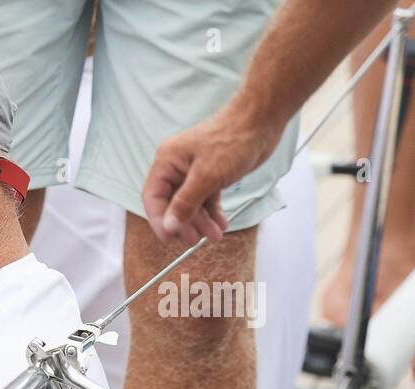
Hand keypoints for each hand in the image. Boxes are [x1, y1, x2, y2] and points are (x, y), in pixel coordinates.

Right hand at [142, 106, 278, 245]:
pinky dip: (213, 213)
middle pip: (172, 204)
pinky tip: (220, 224)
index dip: (159, 220)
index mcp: (167, 162)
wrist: (262, 120)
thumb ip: (185, 203)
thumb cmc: (233, 139)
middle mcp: (177, 167)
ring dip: (201, 222)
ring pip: (191, 204)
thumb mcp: (206, 176)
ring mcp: (194, 172)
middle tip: (195, 240)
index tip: (170, 238)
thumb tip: (168, 226)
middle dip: (184, 223)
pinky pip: (206, 199)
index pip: (153, 197)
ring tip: (214, 235)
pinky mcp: (211, 175)